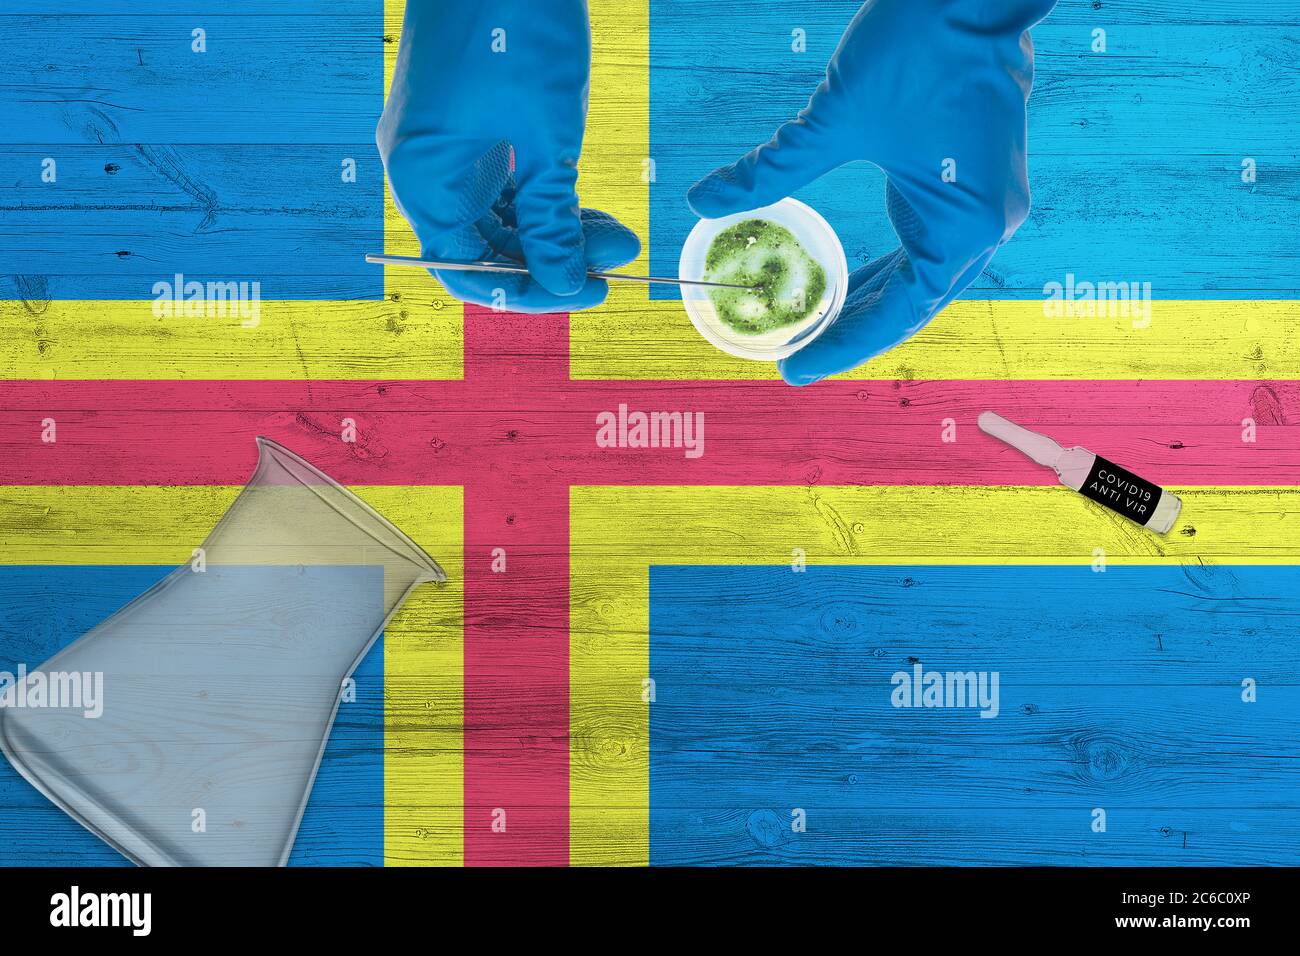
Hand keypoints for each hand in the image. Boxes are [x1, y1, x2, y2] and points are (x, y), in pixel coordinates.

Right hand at [377, 1, 638, 313]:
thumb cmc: (514, 30)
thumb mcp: (546, 141)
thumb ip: (551, 221)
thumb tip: (565, 285)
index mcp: (423, 181)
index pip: (468, 272)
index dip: (528, 293)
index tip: (588, 291)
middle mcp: (422, 171)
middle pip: (485, 249)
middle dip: (553, 259)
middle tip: (617, 258)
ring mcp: (442, 148)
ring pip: (498, 219)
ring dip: (555, 231)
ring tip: (617, 233)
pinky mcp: (465, 128)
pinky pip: (501, 186)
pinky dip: (544, 200)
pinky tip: (588, 207)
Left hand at [688, 0, 1056, 383]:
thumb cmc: (915, 46)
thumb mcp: (833, 118)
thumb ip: (771, 168)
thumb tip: (703, 199)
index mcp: (962, 228)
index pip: (897, 314)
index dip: (842, 346)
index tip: (793, 368)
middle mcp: (984, 228)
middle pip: (911, 305)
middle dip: (851, 331)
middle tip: (794, 356)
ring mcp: (985, 206)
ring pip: (921, 278)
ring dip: (870, 302)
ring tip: (815, 327)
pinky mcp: (974, 184)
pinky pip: (928, 245)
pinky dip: (889, 267)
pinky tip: (850, 281)